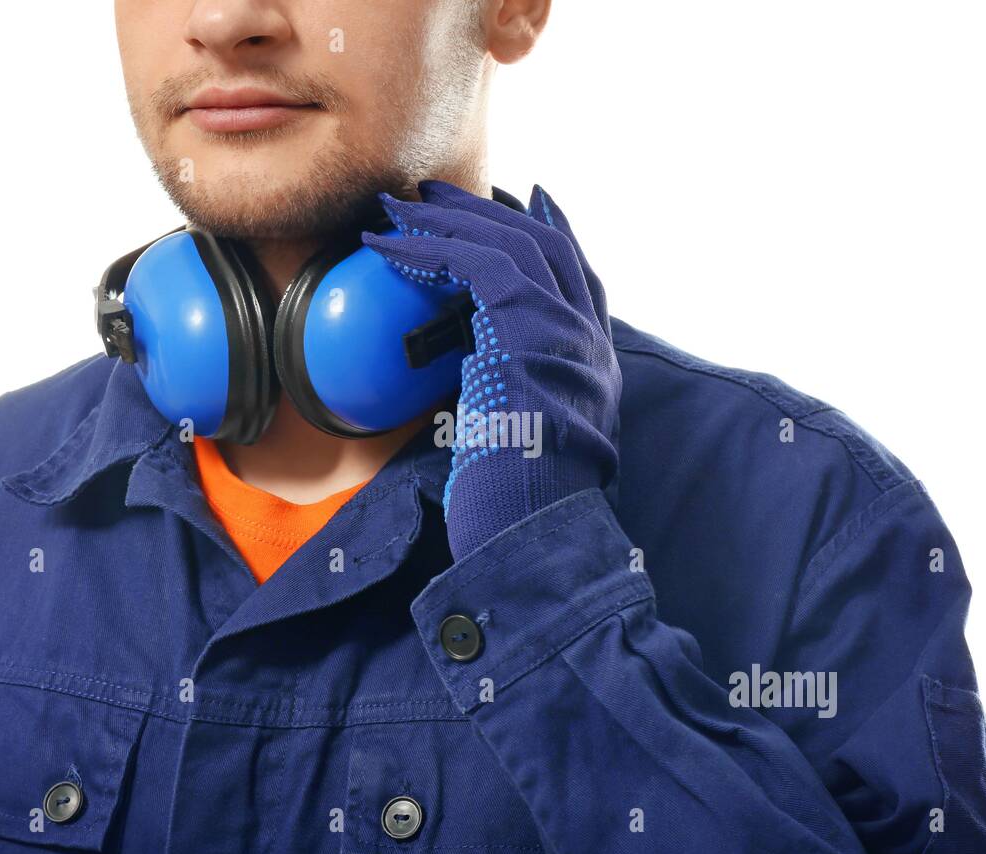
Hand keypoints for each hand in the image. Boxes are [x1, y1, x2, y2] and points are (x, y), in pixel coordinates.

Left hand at [363, 180, 620, 560]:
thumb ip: (522, 394)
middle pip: (545, 247)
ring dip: (451, 220)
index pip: (580, 279)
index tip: (529, 201)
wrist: (534, 529)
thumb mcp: (527, 440)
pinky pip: (477, 264)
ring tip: (402, 207)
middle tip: (441, 194)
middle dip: (490, 212)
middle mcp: (588, 340)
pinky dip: (430, 249)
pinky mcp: (529, 327)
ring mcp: (566, 330)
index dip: (554, 233)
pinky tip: (391, 247)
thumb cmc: (518, 505)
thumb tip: (485, 376)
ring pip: (512, 244)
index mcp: (594, 365)